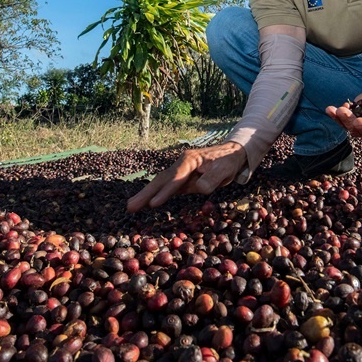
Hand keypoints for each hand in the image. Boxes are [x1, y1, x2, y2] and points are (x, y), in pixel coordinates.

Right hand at [126, 142, 246, 211]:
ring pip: (160, 184)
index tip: (153, 204)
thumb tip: (199, 188)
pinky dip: (155, 196)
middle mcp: (180, 164)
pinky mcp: (181, 179)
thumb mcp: (225, 169)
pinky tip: (145, 204)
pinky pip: (166, 188)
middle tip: (130, 207)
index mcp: (189, 160)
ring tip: (131, 208)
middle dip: (146, 194)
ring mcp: (180, 171)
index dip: (165, 191)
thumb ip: (213, 178)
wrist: (231, 153)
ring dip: (146, 196)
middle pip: (161, 180)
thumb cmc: (228, 161)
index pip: (175, 178)